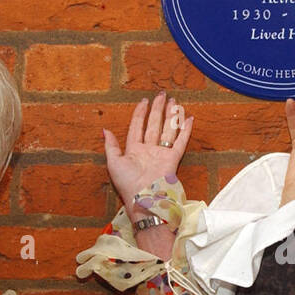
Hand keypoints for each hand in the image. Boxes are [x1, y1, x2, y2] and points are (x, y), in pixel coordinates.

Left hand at [105, 91, 192, 218]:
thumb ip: (111, 146)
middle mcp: (148, 150)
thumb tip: (105, 130)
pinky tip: (188, 119)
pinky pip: (180, 141)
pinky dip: (185, 130)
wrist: (143, 199)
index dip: (140, 113)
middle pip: (154, 124)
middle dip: (158, 109)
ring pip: (167, 130)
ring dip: (171, 116)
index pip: (137, 126)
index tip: (144, 101)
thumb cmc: (127, 184)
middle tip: (162, 95)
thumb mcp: (113, 163)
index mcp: (134, 150)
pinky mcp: (173, 159)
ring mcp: (161, 154)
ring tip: (174, 102)